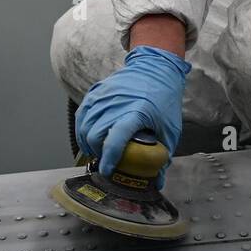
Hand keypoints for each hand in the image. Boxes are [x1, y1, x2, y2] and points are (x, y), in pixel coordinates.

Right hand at [75, 45, 189, 187]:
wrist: (156, 68)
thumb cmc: (164, 99)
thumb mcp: (169, 129)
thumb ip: (163, 155)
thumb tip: (157, 182)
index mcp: (137, 112)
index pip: (117, 138)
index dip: (109, 158)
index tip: (107, 170)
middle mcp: (117, 103)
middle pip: (96, 135)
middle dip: (98, 152)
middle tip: (106, 160)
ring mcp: (104, 96)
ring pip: (85, 126)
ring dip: (88, 143)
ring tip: (98, 150)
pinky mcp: (96, 92)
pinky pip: (81, 115)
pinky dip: (82, 129)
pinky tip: (90, 137)